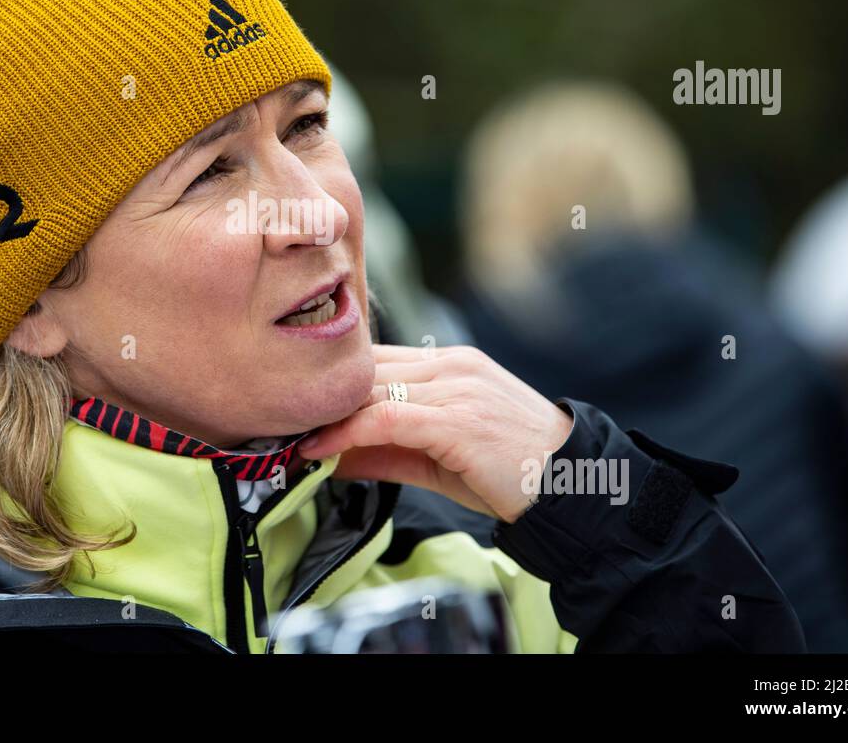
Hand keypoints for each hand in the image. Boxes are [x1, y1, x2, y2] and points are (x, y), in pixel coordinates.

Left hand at [297, 344, 573, 523]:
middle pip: (366, 369)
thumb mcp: (438, 458)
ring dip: (323, 414)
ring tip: (284, 437)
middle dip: (319, 396)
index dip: (331, 384)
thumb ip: (386, 452)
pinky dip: (346, 433)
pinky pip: (386, 418)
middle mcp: (451, 365)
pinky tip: (318, 450)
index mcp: (451, 364)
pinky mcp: (457, 419)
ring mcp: (456, 387)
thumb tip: (329, 456)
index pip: (376, 360)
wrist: (573, 486)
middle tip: (274, 423)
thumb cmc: (509, 472)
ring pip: (371, 389)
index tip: (292, 410)